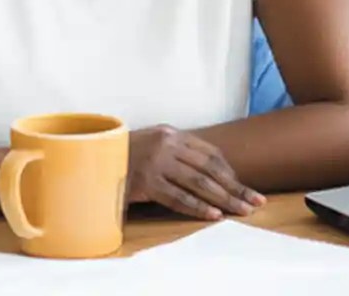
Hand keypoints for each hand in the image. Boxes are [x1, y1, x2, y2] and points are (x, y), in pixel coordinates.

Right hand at [126, 125, 265, 220]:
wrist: (91, 158)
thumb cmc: (127, 154)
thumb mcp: (155, 143)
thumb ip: (180, 152)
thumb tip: (212, 171)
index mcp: (173, 134)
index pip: (210, 154)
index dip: (230, 173)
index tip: (243, 187)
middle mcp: (167, 145)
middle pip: (211, 169)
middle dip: (236, 187)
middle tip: (256, 200)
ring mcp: (156, 163)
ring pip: (199, 184)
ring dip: (224, 199)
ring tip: (241, 210)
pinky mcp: (146, 182)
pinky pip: (178, 197)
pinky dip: (198, 207)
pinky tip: (214, 215)